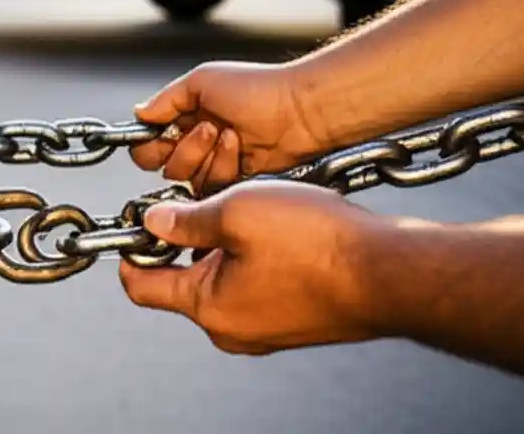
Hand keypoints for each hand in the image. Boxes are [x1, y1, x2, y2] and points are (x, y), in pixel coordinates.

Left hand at [119, 180, 384, 353]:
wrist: (392, 271)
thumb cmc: (317, 243)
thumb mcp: (237, 212)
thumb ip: (186, 219)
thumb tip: (152, 221)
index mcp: (208, 309)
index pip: (141, 286)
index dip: (131, 248)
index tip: (136, 216)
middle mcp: (233, 328)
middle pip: (183, 279)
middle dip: (184, 236)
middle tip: (201, 195)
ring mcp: (266, 327)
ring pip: (223, 276)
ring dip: (225, 240)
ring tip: (248, 203)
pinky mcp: (295, 317)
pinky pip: (256, 282)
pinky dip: (255, 253)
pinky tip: (278, 223)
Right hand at [130, 61, 328, 193]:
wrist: (298, 112)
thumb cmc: (258, 89)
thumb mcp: (202, 80)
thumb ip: (166, 100)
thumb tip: (139, 113)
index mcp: (185, 115)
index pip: (148, 142)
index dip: (151, 143)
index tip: (162, 134)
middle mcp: (196, 141)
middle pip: (163, 165)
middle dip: (182, 148)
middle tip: (206, 128)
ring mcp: (214, 162)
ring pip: (187, 177)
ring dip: (206, 155)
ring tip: (230, 134)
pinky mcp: (232, 181)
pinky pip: (211, 187)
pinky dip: (224, 166)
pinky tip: (240, 149)